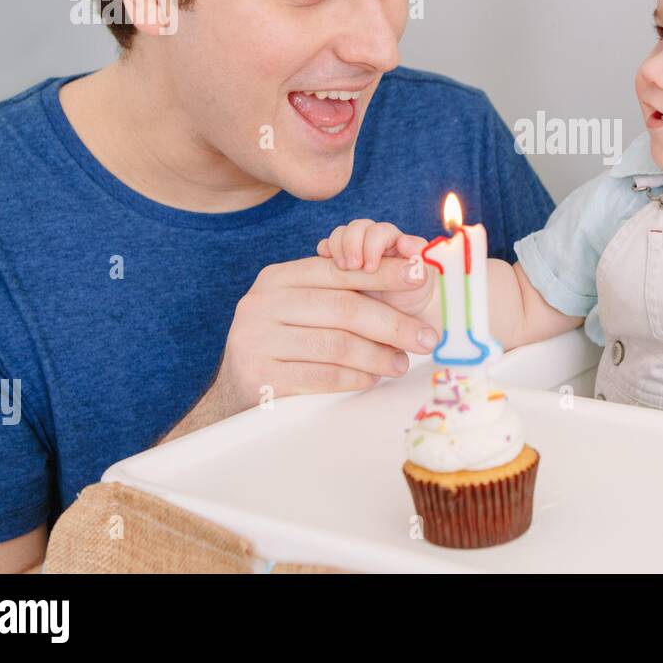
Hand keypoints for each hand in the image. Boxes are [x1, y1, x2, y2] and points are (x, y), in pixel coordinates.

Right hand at [207, 255, 438, 420]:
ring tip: (401, 364)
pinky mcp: (260, 377)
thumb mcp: (303, 308)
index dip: (384, 273)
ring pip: (337, 344)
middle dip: (393, 323)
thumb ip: (340, 291)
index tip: (419, 276)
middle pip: (344, 308)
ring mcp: (256, 340)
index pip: (339, 272)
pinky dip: (355, 377)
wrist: (236, 391)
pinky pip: (322, 375)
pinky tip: (372, 378)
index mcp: (277, 278)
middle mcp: (262, 304)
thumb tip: (407, 273)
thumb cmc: (285, 343)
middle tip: (426, 338)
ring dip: (378, 356)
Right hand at [317, 219, 435, 317]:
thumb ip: (418, 259)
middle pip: (357, 228)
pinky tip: (326, 261)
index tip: (371, 268)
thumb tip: (408, 244)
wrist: (401, 315)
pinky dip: (325, 251)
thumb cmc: (414, 295)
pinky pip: (327, 248)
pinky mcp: (339, 263)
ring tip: (342, 268)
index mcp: (395, 240)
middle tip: (353, 267)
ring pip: (341, 235)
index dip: (372, 245)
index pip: (380, 231)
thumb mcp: (421, 279)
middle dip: (352, 244)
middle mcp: (374, 241)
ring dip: (338, 248)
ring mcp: (355, 250)